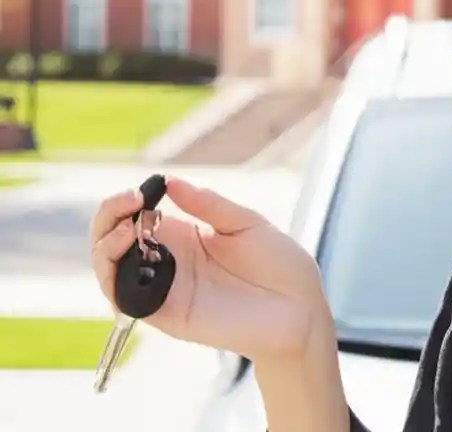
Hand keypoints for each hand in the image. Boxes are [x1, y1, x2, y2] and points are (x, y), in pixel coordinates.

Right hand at [89, 176, 331, 362]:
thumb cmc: (280, 265)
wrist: (300, 309)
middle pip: (113, 240)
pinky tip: (132, 253)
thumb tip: (171, 181)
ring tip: (128, 227)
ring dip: (106, 245)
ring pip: (109, 269)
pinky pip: (125, 300)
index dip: (127, 201)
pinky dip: (115, 277)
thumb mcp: (246, 223)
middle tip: (128, 201)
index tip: (140, 190)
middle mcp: (167, 262)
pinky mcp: (165, 315)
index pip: (136, 216)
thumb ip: (209, 205)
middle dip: (109, 216)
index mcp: (184, 236)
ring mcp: (163, 289)